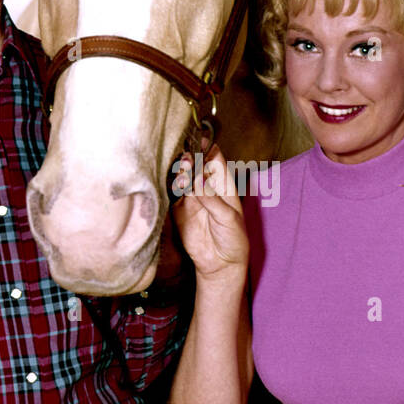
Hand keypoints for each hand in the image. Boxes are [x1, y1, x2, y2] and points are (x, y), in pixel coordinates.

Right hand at [171, 147, 248, 283]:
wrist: (221, 265)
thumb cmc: (233, 240)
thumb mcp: (228, 219)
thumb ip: (212, 199)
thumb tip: (197, 180)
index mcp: (223, 185)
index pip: (215, 159)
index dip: (207, 147)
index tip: (199, 138)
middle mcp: (206, 188)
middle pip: (195, 165)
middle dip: (190, 158)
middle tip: (187, 160)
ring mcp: (191, 199)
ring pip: (182, 178)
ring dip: (180, 173)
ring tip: (182, 174)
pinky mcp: (178, 211)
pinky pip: (171, 195)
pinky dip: (169, 188)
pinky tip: (173, 186)